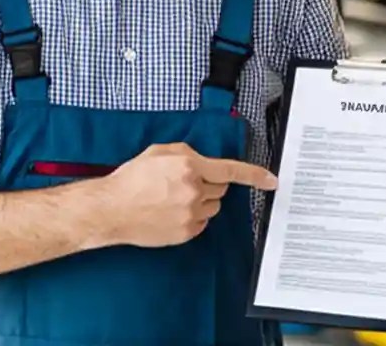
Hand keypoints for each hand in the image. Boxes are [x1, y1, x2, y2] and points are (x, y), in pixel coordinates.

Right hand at [98, 143, 276, 247]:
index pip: (231, 170)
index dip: (256, 175)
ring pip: (214, 206)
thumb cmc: (132, 178)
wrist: (112, 208)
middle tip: (183, 182)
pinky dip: (193, 217)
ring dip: (202, 200)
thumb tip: (203, 164)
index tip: (272, 180)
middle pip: (221, 188)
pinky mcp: (186, 232)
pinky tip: (171, 212)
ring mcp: (191, 214)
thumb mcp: (159, 152)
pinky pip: (202, 223)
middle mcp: (194, 190)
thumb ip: (187, 154)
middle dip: (209, 183)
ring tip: (174, 198)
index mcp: (189, 166)